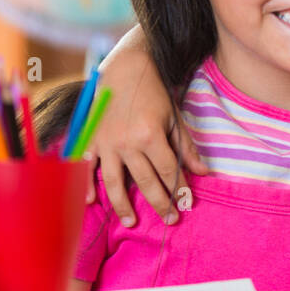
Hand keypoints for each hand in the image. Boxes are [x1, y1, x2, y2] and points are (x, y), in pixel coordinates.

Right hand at [83, 44, 207, 225]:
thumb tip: (204, 172)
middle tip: (169, 219)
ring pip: (113, 182)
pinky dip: (85, 185)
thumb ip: (186, 147)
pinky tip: (90, 202)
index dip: (178, 189)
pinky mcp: (90, 138)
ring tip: (131, 221)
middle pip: (145, 181)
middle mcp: (127, 142)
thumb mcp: (174, 118)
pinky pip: (86, 167)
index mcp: (151, 136)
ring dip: (122, 205)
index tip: (185, 204)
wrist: (126, 69)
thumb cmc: (154, 93)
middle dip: (159, 203)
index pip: (168, 171)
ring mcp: (106, 142)